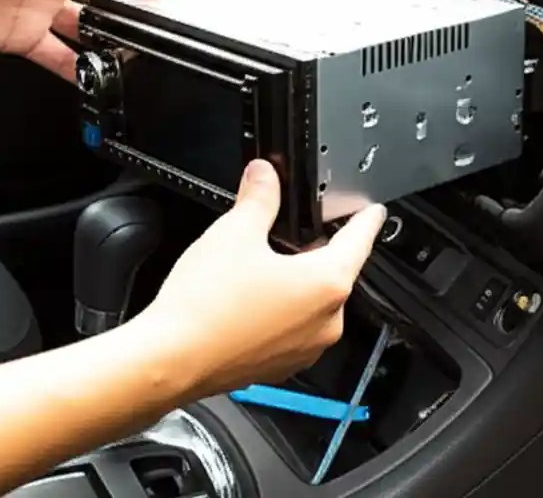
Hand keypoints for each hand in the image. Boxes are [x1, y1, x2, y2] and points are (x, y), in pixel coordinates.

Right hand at [133, 160, 386, 396]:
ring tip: (254, 270)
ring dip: (293, 284)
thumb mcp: (234, 233)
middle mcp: (326, 322)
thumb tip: (264, 177)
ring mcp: (305, 349)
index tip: (372, 213)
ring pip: (310, 303)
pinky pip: (291, 330)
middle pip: (333, 272)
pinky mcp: (280, 366)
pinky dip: (278, 313)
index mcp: (327, 284)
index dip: (366, 220)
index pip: (360, 240)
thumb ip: (259, 198)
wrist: (170, 361)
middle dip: (312, 250)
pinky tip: (245, 302)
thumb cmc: (204, 307)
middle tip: (282, 231)